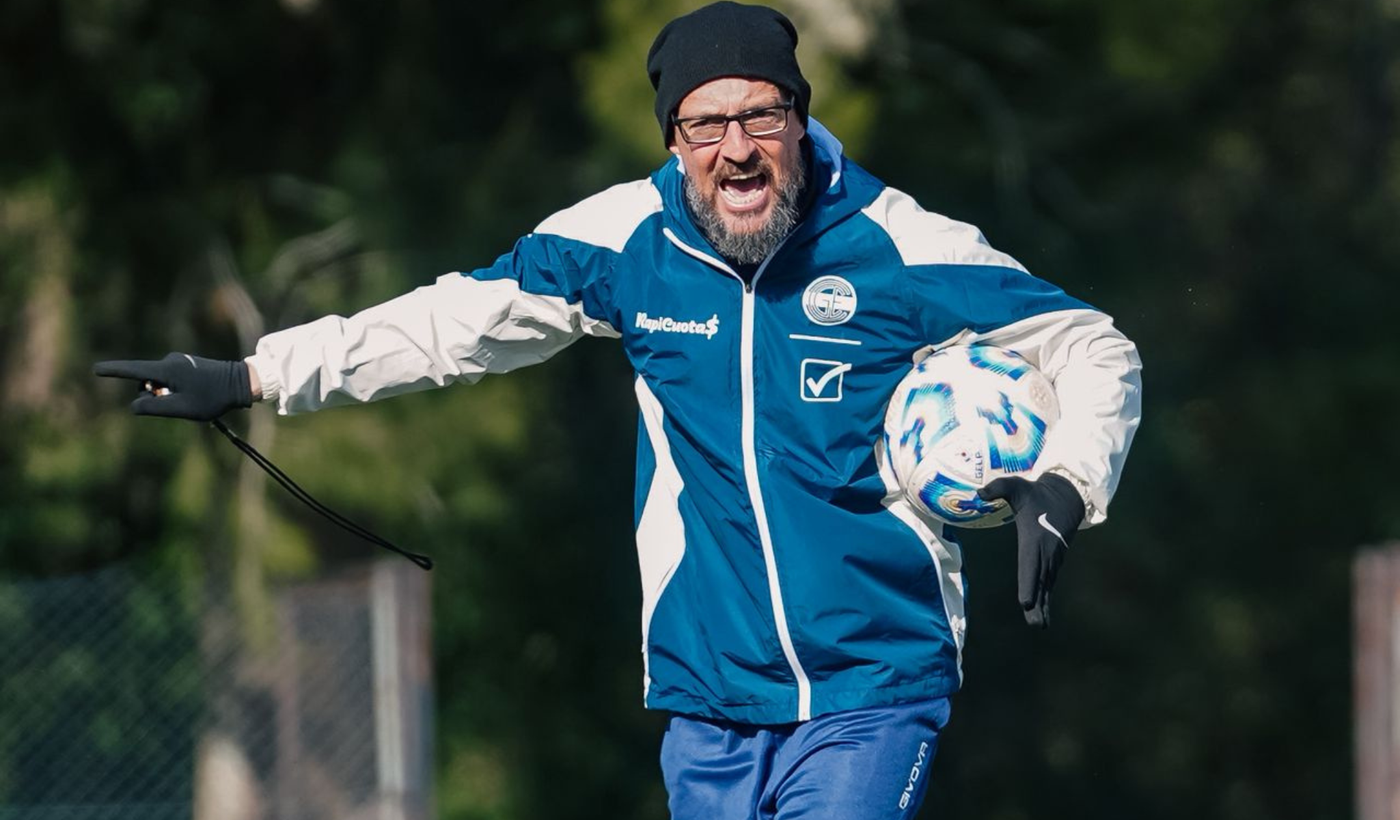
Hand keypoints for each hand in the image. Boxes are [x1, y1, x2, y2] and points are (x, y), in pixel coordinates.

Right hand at [94, 353, 254, 420]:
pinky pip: (169, 379)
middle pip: (146, 381)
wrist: (240, 382)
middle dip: (152, 395)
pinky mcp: (185, 364)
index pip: (134, 370)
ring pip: (158, 382)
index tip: (96, 370)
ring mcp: (178, 361)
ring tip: (190, 399)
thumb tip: (133, 406)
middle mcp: (170, 361)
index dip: (114, 371)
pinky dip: (173, 390)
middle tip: (177, 403)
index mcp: (167, 369)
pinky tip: (194, 394)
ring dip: (165, 394)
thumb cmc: (213, 397)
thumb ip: (155, 407)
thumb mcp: (182, 408)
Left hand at [977, 473, 1084, 627]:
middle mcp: (1046, 552)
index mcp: (1034, 538)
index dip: (1027, 583)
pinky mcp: (1054, 561)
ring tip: (1038, 625)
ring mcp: (1052, 558)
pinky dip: (1046, 598)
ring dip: (1043, 605)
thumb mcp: (1016, 486)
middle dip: (1037, 603)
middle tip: (1034, 624)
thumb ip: (997, 488)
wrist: (1066, 497)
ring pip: (1046, 585)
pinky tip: (1043, 615)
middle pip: (1039, 581)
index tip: (1025, 601)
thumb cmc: (1035, 493)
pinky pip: (1049, 583)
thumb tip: (978, 492)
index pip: (1029, 564)